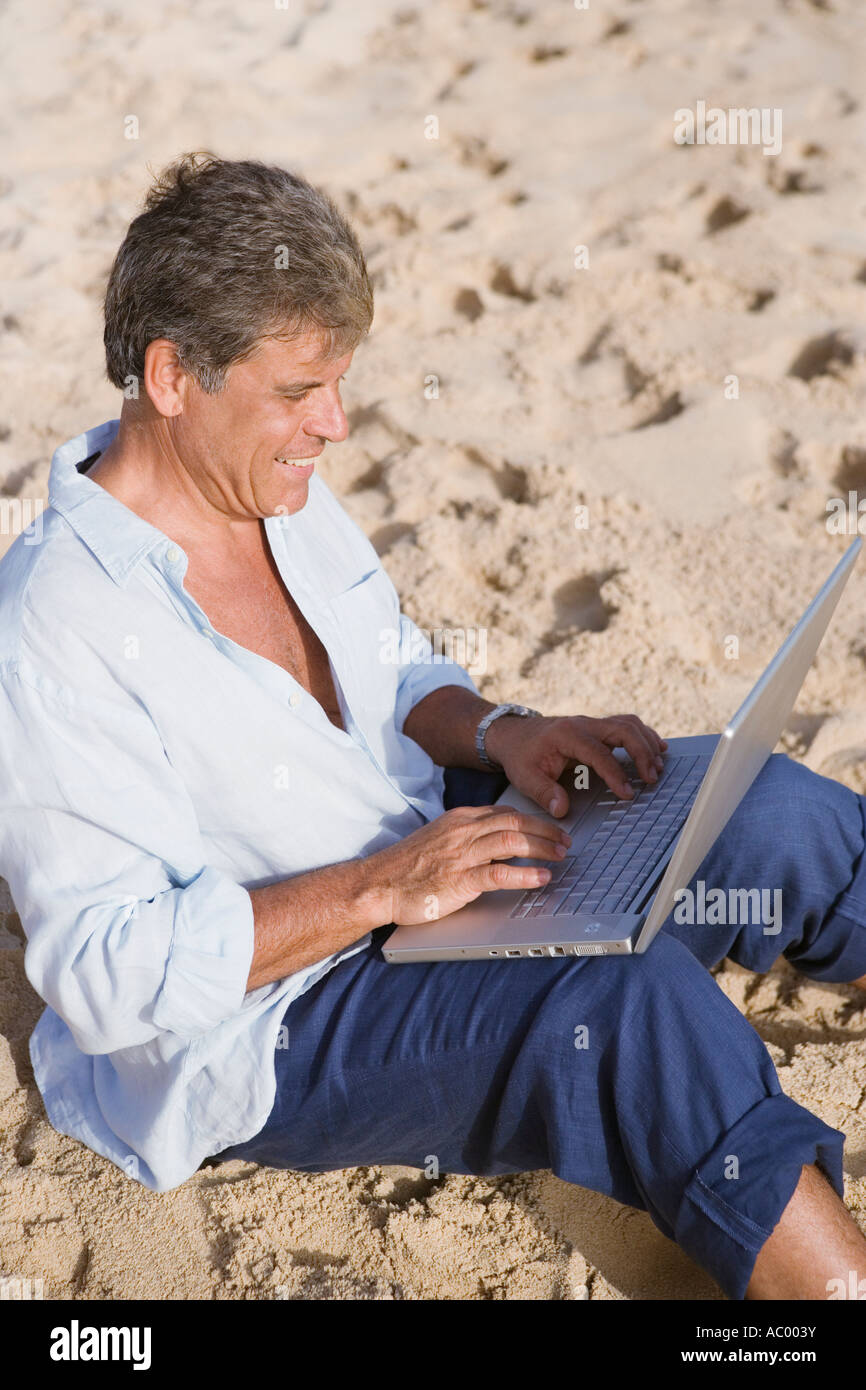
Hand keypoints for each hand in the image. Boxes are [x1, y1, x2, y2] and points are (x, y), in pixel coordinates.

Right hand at [374, 804, 571, 926]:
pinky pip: (500, 873)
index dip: (534, 819)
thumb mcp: (439, 840)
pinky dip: (526, 874)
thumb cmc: (407, 867)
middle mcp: (463, 831)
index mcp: (459, 820)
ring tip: (560, 856)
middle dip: (546, 830)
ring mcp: (461, 854)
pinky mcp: (459, 879)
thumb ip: (467, 837)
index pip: (505, 812)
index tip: (551, 828)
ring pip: (512, 841)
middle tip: (565, 841)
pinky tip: (541, 878)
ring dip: (542, 848)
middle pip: (515, 822)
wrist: (378, 884)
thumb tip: (497, 842)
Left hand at [485, 712, 667, 817]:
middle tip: (652, 778)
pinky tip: (658, 749)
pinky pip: (627, 725)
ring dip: (647, 743)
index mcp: (567, 735)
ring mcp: (593, 724)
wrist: (514, 735)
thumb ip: (544, 793)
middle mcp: (584, 724)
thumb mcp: (524, 777)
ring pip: (629, 724)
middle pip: (623, 730)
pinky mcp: (598, 728)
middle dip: (642, 753)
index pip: (599, 753)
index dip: (616, 774)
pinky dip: (644, 736)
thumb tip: (562, 809)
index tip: (627, 793)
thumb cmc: (521, 755)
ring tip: (659, 766)